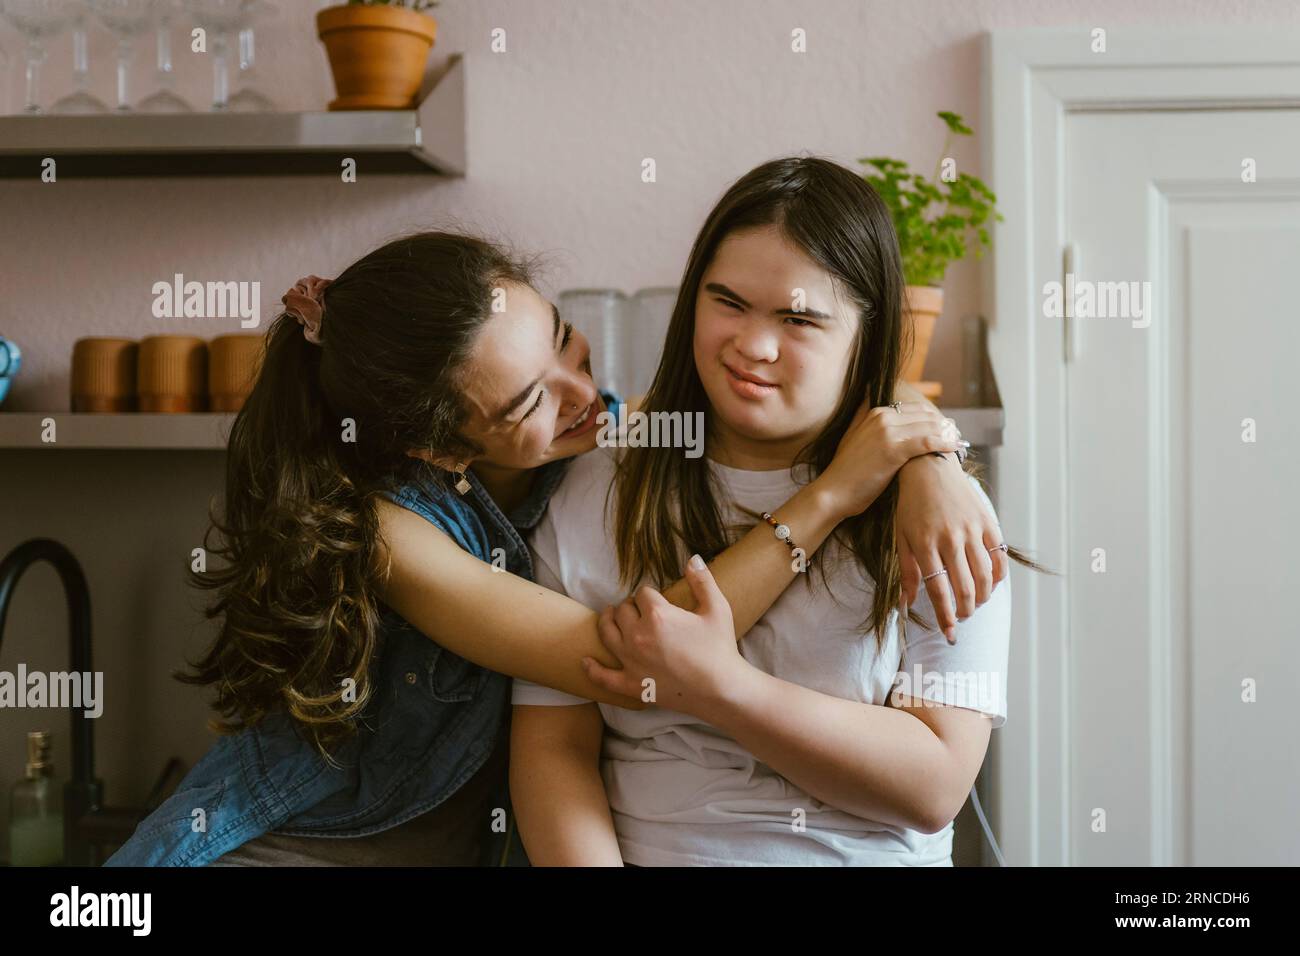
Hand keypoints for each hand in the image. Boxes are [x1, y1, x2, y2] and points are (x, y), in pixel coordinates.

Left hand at [581, 555, 747, 718]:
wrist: (721, 689)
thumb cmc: (720, 648)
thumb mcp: (717, 609)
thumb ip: (703, 581)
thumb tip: (692, 558)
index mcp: (658, 615)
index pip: (643, 594)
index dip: (650, 594)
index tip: (655, 599)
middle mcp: (638, 635)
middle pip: (622, 611)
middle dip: (629, 606)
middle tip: (637, 609)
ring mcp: (632, 661)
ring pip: (607, 634)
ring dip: (606, 622)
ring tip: (609, 616)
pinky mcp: (632, 684)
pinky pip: (603, 676)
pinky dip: (592, 668)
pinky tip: (586, 660)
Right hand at [816, 401, 961, 518]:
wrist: (834, 492)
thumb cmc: (847, 472)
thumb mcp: (853, 438)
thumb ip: (864, 419)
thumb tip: (871, 401)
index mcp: (875, 413)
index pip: (915, 409)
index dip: (933, 418)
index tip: (946, 427)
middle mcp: (882, 417)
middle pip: (925, 415)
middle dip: (944, 424)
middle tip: (957, 434)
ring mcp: (887, 432)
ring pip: (929, 427)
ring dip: (948, 433)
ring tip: (959, 442)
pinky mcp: (892, 450)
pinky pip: (927, 442)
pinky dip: (943, 444)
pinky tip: (954, 448)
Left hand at [896, 454, 1007, 641]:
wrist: (930, 467)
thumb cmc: (911, 505)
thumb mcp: (902, 536)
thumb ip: (908, 571)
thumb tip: (907, 603)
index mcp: (925, 545)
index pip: (938, 591)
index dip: (945, 617)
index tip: (949, 634)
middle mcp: (950, 539)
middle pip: (965, 589)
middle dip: (965, 611)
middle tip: (962, 617)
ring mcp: (971, 530)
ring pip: (985, 577)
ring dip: (982, 598)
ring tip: (974, 604)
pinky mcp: (987, 522)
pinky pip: (999, 557)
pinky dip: (998, 576)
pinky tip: (990, 584)